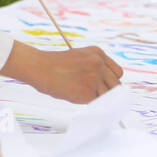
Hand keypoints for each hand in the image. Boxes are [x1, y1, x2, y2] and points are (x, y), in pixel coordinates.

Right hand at [0, 42, 122, 103]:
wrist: (39, 67)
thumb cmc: (55, 64)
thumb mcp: (80, 56)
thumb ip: (95, 67)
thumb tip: (106, 86)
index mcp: (98, 53)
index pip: (117, 73)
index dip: (110, 81)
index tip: (103, 85)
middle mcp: (99, 64)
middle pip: (116, 86)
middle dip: (106, 91)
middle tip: (93, 93)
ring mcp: (94, 78)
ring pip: (107, 96)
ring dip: (97, 97)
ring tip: (80, 92)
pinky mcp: (87, 92)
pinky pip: (95, 102)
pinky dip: (87, 102)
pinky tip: (74, 94)